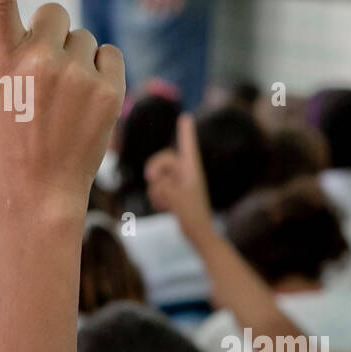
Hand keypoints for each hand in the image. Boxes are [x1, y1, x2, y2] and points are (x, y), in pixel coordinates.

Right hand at [0, 0, 124, 208]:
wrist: (42, 189)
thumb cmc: (15, 136)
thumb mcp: (0, 88)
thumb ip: (20, 51)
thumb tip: (57, 24)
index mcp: (2, 60)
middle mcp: (38, 60)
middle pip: (56, 14)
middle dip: (55, 35)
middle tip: (46, 75)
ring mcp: (76, 74)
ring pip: (85, 38)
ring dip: (79, 59)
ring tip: (66, 100)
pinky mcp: (109, 89)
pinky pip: (110, 56)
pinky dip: (103, 73)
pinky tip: (89, 103)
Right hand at [145, 113, 212, 233]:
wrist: (198, 234)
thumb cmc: (192, 215)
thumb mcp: (177, 197)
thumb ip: (164, 184)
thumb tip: (155, 180)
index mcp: (192, 170)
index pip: (188, 147)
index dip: (186, 132)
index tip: (186, 116)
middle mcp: (185, 174)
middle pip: (165, 159)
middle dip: (156, 167)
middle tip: (152, 178)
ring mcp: (178, 184)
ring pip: (158, 176)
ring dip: (157, 189)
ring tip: (166, 203)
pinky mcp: (172, 193)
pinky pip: (156, 188)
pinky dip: (157, 196)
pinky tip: (164, 208)